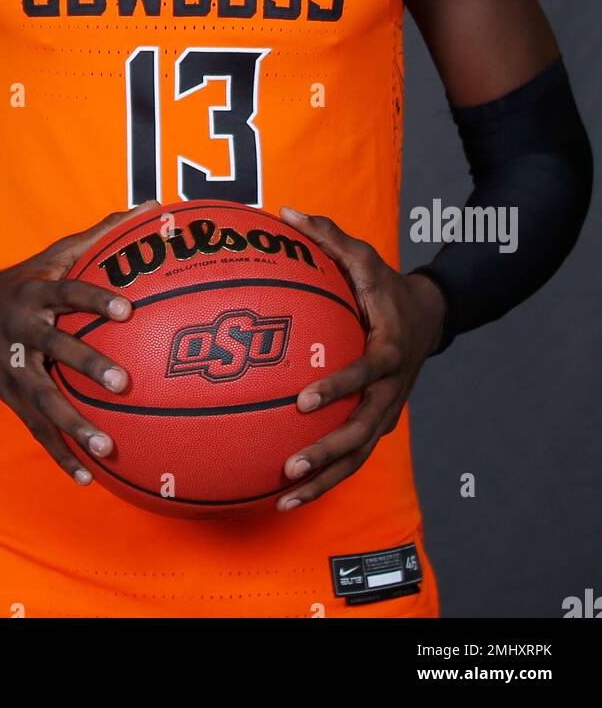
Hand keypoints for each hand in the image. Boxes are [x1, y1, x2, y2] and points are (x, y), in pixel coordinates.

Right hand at [0, 201, 158, 485]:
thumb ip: (100, 235)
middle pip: (54, 349)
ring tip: (108, 448)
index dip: (98, 299)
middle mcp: (21, 330)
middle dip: (86, 365)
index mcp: (35, 293)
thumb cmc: (21, 277)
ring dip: (73, 426)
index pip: (70, 292)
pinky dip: (59, 456)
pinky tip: (88, 479)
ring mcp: (10, 368)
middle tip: (124, 383)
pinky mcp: (7, 397)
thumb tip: (151, 207)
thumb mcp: (53, 253)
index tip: (130, 309)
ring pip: (42, 400)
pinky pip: (35, 430)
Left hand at [275, 207, 446, 512]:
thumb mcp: (364, 256)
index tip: (304, 400)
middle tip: (289, 466)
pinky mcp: (376, 426)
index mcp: (389, 349)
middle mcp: (391, 390)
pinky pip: (352, 458)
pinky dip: (325, 479)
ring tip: (284, 497)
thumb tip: (283, 211)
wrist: (427, 318)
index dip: (338, 388)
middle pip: (364, 432)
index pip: (366, 374)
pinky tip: (285, 494)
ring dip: (325, 480)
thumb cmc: (384, 285)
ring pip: (359, 457)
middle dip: (328, 453)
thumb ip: (327, 236)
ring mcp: (386, 413)